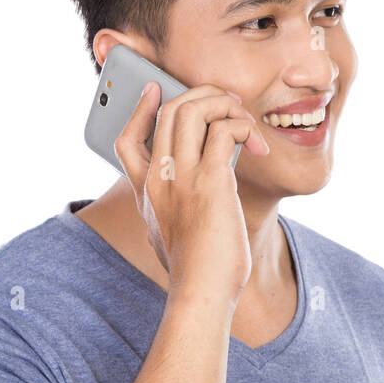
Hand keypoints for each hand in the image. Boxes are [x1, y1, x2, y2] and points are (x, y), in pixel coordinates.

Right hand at [115, 81, 270, 305]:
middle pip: (167, 110)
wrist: (201, 292)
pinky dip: (243, 127)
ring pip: (193, 109)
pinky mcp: (211, 181)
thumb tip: (195, 192)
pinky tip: (257, 145)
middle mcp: (158, 178)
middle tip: (227, 104)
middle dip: (201, 95)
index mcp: (145, 192)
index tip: (155, 90)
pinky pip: (225, 131)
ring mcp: (181, 176)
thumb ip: (172, 207)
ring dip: (224, 104)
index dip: (140, 108)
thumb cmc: (196, 271)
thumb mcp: (169, 235)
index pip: (126, 139)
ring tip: (244, 120)